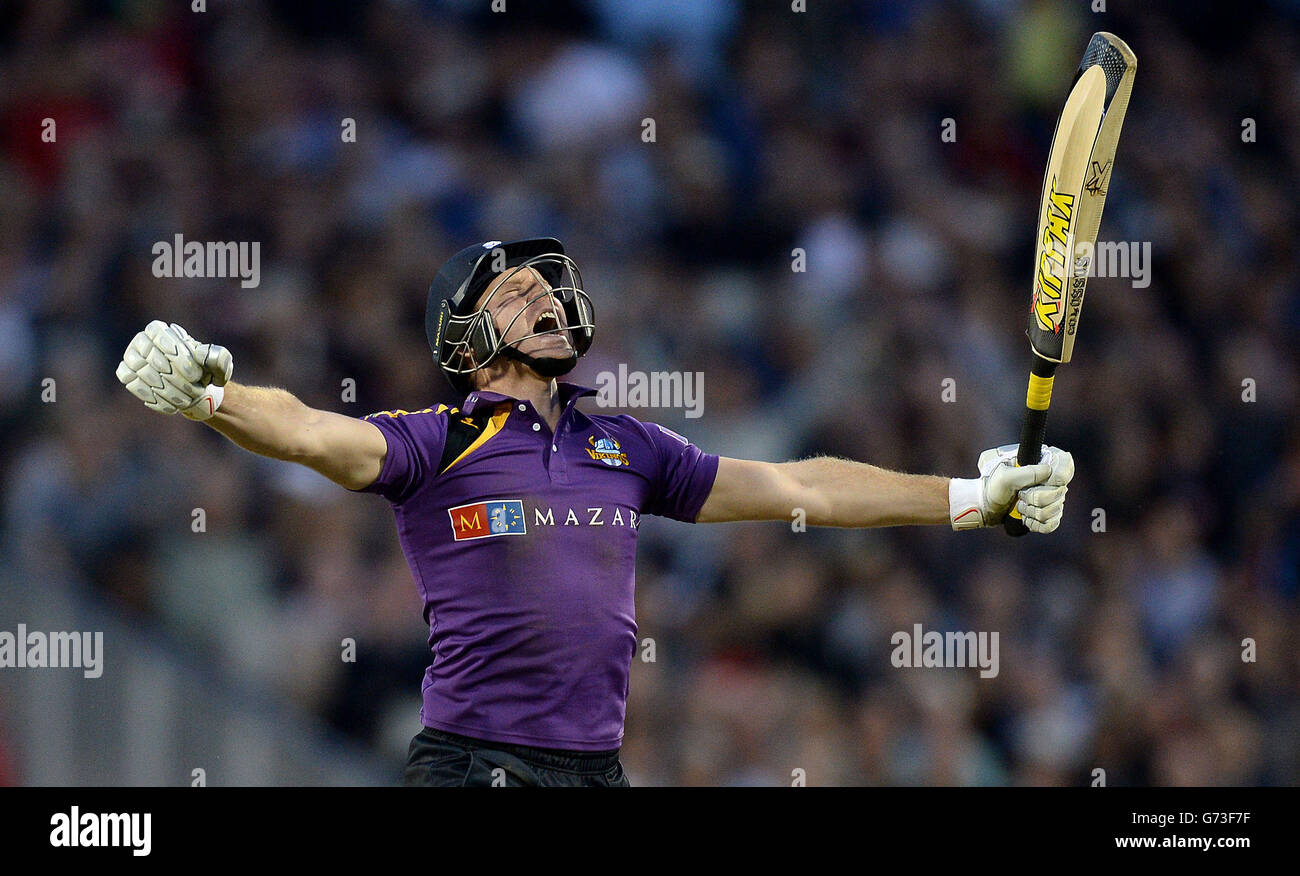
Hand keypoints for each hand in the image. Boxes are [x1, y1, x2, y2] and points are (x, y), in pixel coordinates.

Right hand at [115, 320, 232, 420]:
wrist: (192, 388)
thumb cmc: (204, 372)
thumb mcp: (218, 365)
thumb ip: (217, 358)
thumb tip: (201, 355)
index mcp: (161, 330)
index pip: (157, 332)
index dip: (175, 353)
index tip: (194, 375)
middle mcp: (141, 341)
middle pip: (151, 356)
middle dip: (176, 379)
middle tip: (194, 392)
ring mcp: (131, 358)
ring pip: (143, 373)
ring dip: (167, 391)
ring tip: (186, 401)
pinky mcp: (127, 375)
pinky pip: (133, 384)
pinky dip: (154, 397)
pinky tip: (172, 407)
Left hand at [949, 444, 1073, 531]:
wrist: (986, 506)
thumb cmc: (993, 486)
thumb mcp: (1006, 476)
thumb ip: (1027, 472)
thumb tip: (1049, 470)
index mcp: (1044, 463)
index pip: (1066, 467)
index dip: (1055, 478)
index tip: (1036, 483)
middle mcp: (1053, 481)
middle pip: (1058, 494)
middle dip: (1034, 499)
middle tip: (1020, 495)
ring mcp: (1053, 499)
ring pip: (1055, 511)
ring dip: (1032, 512)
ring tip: (1019, 506)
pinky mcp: (1049, 515)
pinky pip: (1051, 525)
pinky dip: (1036, 524)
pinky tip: (1026, 519)